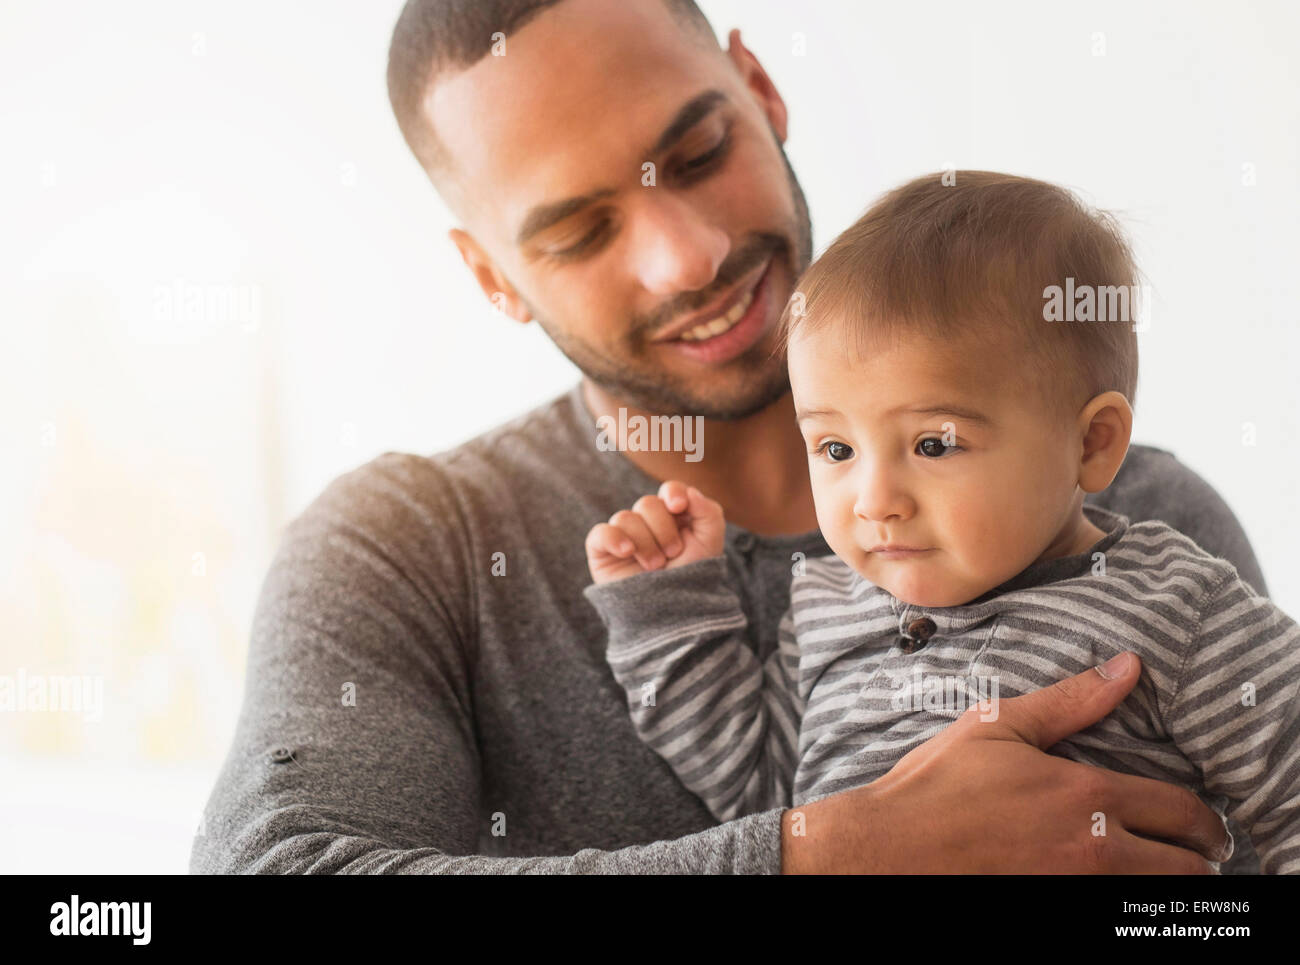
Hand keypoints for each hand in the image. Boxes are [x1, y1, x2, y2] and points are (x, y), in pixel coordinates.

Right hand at [585, 481, 725, 583]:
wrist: (674, 613)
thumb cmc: (692, 577)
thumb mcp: (710, 543)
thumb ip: (708, 510)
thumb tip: (686, 492)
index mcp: (673, 517)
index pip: (669, 490)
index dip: (673, 492)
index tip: (679, 507)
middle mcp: (647, 523)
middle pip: (648, 504)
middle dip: (663, 529)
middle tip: (673, 554)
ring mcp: (623, 536)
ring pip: (625, 518)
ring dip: (645, 543)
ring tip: (654, 567)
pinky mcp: (602, 551)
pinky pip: (600, 532)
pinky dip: (614, 538)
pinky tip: (627, 552)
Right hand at [781, 652, 1231, 872]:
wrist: (890, 851)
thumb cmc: (937, 787)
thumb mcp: (997, 728)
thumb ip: (1070, 702)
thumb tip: (1126, 667)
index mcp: (1085, 796)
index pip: (1182, 812)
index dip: (1206, 823)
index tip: (1206, 828)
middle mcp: (1093, 850)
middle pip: (1187, 869)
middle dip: (1200, 860)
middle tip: (1196, 856)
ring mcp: (1075, 890)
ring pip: (1159, 900)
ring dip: (1167, 885)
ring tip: (1157, 872)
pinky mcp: (1058, 912)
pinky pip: (1118, 917)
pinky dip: (1126, 904)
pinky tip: (1113, 885)